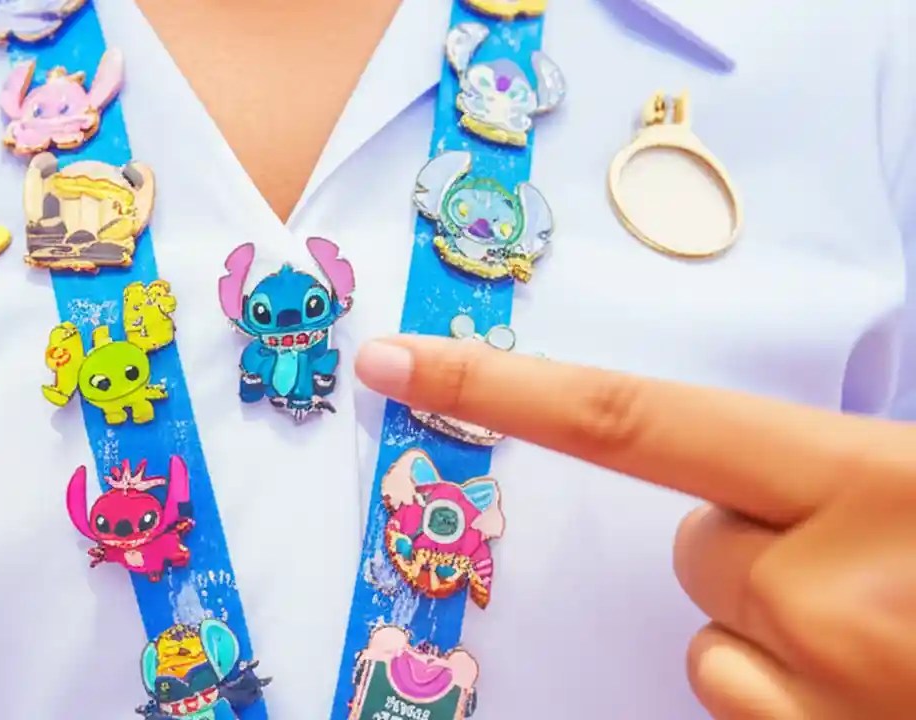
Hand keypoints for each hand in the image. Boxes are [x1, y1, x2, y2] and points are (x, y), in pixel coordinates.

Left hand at [356, 336, 915, 718]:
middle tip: (873, 562)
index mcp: (872, 482)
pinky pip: (746, 710)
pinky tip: (878, 689)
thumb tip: (738, 482)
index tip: (397, 364)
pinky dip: (792, 697)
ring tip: (896, 635)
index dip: (499, 389)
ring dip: (779, 631)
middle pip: (697, 546)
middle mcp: (831, 590)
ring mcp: (828, 691)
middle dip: (755, 545)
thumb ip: (842, 473)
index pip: (631, 421)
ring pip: (720, 640)